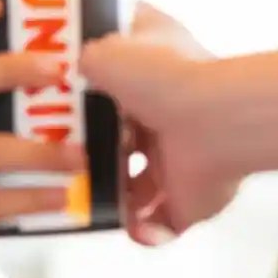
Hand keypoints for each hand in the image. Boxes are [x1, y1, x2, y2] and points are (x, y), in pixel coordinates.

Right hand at [80, 3, 240, 245]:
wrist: (213, 121)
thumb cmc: (166, 77)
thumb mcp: (102, 50)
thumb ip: (82, 61)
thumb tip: (76, 72)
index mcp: (155, 68)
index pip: (120, 76)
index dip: (93, 86)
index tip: (65, 100)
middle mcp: (172, 108)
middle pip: (126, 133)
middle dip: (98, 147)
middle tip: (64, 153)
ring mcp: (184, 153)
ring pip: (143, 180)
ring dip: (115, 191)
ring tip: (84, 191)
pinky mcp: (192, 194)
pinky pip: (161, 220)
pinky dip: (140, 227)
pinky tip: (116, 219)